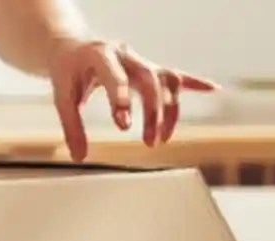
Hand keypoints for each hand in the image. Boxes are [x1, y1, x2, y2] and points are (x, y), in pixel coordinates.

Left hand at [48, 39, 217, 161]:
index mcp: (100, 55)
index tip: (124, 126)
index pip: (116, 77)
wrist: (72, 49)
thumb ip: (71, 126)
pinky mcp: (149, 67)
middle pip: (150, 79)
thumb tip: (80, 157)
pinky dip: (193, 83)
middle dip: (153, 111)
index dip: (121, 100)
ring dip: (169, 109)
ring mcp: (140, 60)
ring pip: (165, 79)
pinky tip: (212, 90)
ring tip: (163, 138)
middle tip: (150, 142)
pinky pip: (174, 74)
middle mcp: (125, 54)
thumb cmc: (67, 71)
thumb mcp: (62, 97)